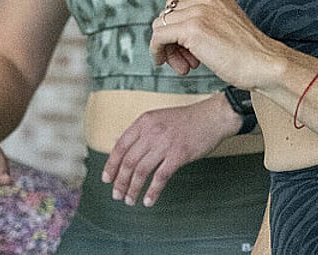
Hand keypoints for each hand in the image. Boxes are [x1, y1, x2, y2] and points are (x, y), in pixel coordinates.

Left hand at [102, 94, 239, 207]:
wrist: (211, 117)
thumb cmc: (184, 120)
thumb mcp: (157, 118)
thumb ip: (139, 132)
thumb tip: (117, 145)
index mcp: (143, 122)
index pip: (120, 146)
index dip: (111, 164)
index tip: (106, 179)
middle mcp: (151, 132)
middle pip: (129, 161)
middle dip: (120, 181)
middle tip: (117, 195)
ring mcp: (165, 143)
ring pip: (142, 171)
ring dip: (133, 188)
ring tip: (129, 200)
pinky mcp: (179, 155)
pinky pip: (161, 177)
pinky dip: (152, 191)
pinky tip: (148, 200)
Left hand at [150, 0, 283, 89]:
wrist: (266, 65)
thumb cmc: (249, 54)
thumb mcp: (224, 26)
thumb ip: (203, 21)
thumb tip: (172, 33)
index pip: (179, 5)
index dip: (178, 29)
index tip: (188, 50)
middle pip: (168, 15)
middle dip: (171, 39)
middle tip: (186, 61)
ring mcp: (198, 11)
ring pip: (160, 25)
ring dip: (167, 49)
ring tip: (185, 66)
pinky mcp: (192, 28)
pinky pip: (158, 36)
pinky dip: (157, 51)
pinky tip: (167, 63)